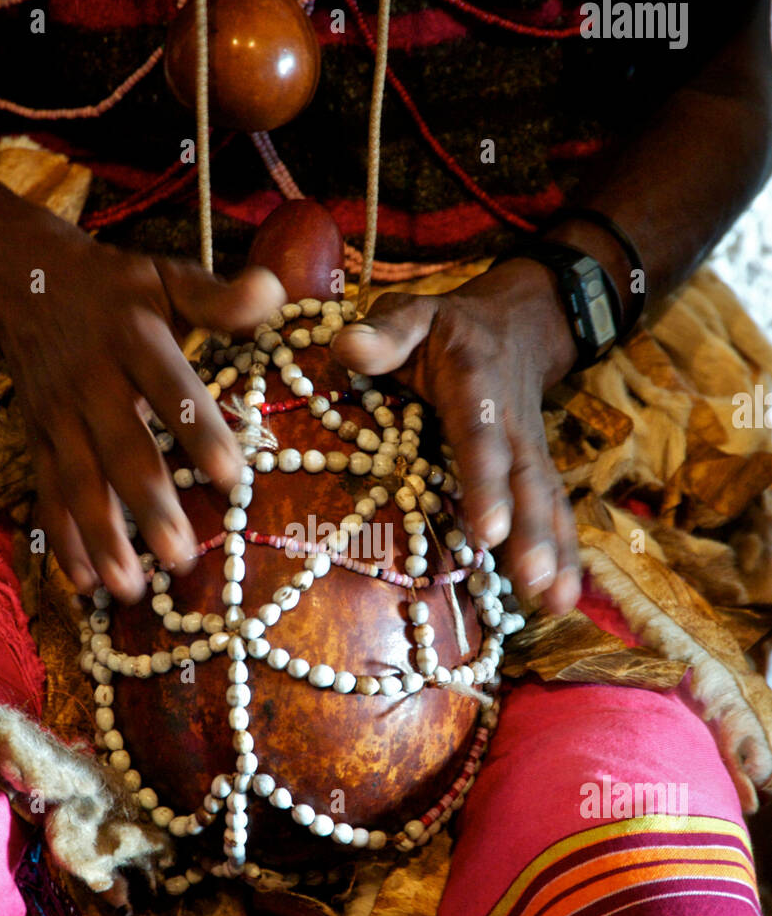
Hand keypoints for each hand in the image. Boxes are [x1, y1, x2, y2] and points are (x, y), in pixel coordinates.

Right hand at [0, 208, 283, 601]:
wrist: (23, 280)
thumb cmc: (116, 287)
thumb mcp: (167, 277)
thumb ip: (219, 296)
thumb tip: (275, 292)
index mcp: (133, 339)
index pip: (171, 390)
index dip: (200, 433)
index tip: (233, 478)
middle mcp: (92, 383)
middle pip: (122, 451)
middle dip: (149, 508)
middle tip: (181, 558)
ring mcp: (60, 418)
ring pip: (80, 485)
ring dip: (103, 540)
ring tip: (131, 590)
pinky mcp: (38, 441)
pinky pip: (49, 496)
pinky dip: (64, 542)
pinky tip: (86, 586)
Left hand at [332, 259, 581, 614]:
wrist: (517, 323)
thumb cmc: (446, 329)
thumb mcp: (415, 313)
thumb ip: (386, 331)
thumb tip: (350, 349)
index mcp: (476, 387)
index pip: (480, 438)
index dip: (486, 484)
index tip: (488, 530)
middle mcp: (512, 426)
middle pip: (524, 483)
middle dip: (530, 534)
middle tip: (532, 581)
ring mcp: (530, 452)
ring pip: (546, 503)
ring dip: (553, 553)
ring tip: (553, 602)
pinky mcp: (536, 472)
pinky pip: (555, 513)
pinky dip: (564, 555)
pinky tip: (562, 599)